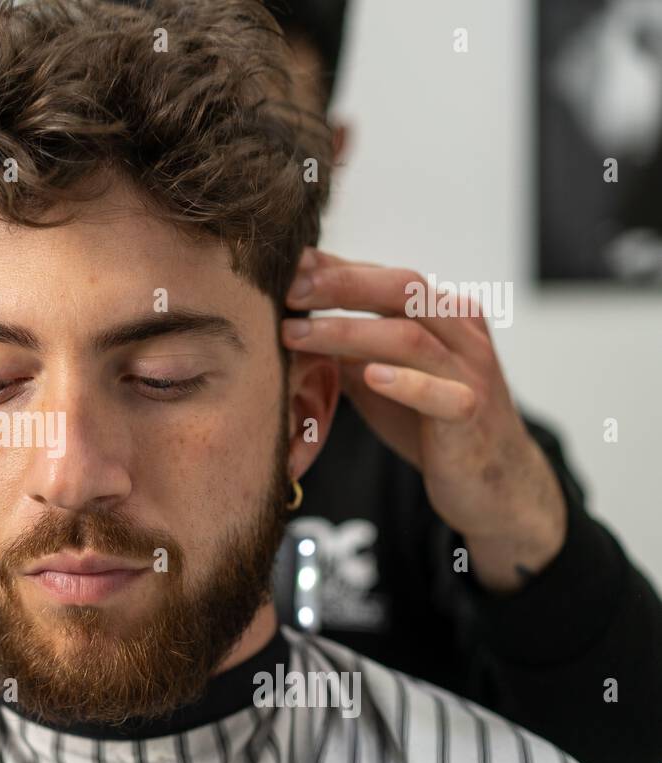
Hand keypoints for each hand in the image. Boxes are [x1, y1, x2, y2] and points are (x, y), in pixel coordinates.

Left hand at [282, 249, 566, 592]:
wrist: (492, 481)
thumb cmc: (428, 422)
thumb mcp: (381, 374)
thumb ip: (347, 345)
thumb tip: (288, 315)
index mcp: (442, 312)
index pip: (385, 277)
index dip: (335, 268)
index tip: (285, 264)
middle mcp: (461, 331)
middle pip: (402, 289)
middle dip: (340, 285)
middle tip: (287, 290)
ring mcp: (471, 371)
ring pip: (410, 338)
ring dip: (348, 332)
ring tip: (295, 335)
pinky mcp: (472, 414)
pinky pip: (442, 394)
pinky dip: (407, 383)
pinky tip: (370, 375)